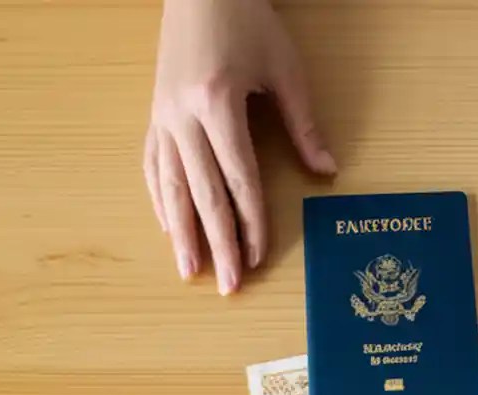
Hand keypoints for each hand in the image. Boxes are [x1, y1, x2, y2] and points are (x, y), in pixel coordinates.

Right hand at [143, 0, 336, 294]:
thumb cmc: (247, 21)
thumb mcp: (285, 69)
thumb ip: (303, 124)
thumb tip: (326, 171)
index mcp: (217, 104)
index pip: (238, 178)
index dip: (250, 222)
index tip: (257, 257)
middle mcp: (182, 115)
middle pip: (202, 192)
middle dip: (217, 243)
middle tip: (226, 285)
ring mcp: (161, 115)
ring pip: (169, 184)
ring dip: (181, 232)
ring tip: (188, 271)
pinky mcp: (153, 112)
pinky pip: (151, 163)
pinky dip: (158, 198)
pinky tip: (168, 227)